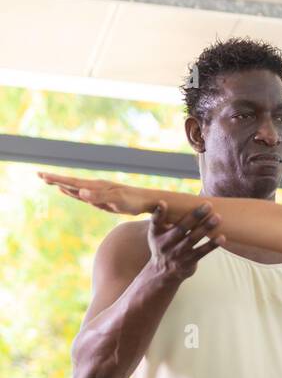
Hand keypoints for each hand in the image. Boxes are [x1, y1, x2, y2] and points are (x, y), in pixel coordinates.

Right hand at [38, 172, 159, 217]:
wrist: (146, 201)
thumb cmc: (133, 201)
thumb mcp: (116, 200)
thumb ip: (98, 197)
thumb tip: (81, 192)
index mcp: (95, 187)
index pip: (72, 182)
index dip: (57, 179)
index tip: (43, 175)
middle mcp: (94, 187)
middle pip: (70, 182)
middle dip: (54, 179)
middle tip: (38, 175)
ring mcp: (97, 192)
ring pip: (75, 188)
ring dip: (61, 184)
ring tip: (47, 181)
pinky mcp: (101, 199)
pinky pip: (83, 195)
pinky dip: (72, 192)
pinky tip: (67, 190)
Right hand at [147, 202, 223, 282]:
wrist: (163, 273)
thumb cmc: (162, 246)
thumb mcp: (154, 233)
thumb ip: (158, 218)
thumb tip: (162, 201)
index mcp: (158, 234)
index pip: (158, 222)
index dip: (159, 213)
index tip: (163, 202)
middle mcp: (168, 244)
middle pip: (182, 228)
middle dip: (195, 216)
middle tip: (208, 205)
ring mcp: (179, 254)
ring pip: (194, 239)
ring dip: (206, 228)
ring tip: (217, 217)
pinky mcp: (190, 262)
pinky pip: (202, 252)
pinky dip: (212, 245)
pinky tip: (222, 237)